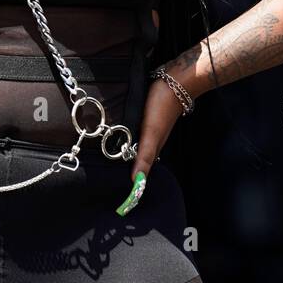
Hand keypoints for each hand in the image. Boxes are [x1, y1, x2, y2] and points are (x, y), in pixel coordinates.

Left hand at [116, 75, 187, 215]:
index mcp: (153, 148)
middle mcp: (152, 140)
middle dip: (127, 174)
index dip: (132, 188)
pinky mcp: (147, 115)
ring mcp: (150, 128)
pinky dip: (127, 140)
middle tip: (107, 186)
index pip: (141, 174)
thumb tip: (136, 184)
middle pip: (138, 162)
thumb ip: (144, 156)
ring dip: (126, 156)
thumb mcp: (151, 132)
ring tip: (108, 165)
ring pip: (136, 147)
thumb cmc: (162, 106)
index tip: (119, 203)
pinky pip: (135, 133)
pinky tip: (119, 137)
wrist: (176, 79)